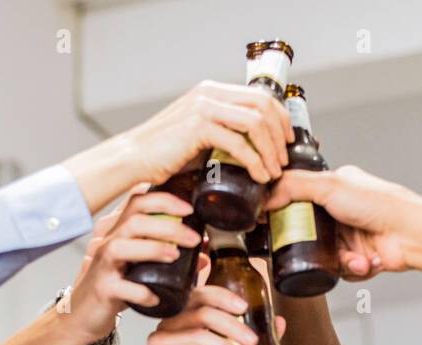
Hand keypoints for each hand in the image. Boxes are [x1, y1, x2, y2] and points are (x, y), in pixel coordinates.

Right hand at [62, 187, 204, 338]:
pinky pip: (122, 288)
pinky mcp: (102, 289)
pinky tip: (156, 298)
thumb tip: (202, 253)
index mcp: (120, 232)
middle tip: (194, 238)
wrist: (83, 315)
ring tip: (176, 257)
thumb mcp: (141, 268)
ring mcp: (103, 265)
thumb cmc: (115, 287)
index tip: (189, 208)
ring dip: (153, 248)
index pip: (138, 202)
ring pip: (122, 246)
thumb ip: (168, 257)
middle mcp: (109, 243)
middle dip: (168, 226)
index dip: (164, 200)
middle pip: (135, 220)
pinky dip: (142, 292)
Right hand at [120, 80, 290, 186]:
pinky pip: (238, 143)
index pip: (260, 96)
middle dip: (280, 135)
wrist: (134, 158)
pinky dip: (254, 162)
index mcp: (212, 91)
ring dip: (270, 150)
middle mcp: (210, 93)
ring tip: (273, 172)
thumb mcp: (200, 136)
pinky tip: (258, 176)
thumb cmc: (164, 153)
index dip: (280, 118)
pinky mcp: (199, 127)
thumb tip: (251, 149)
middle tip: (283, 160)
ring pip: (256, 122)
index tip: (287, 140)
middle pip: (263, 106)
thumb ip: (223, 132)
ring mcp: (204, 108)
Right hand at [143, 284, 283, 344]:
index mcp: (183, 321)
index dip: (223, 296)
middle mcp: (168, 327)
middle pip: (200, 309)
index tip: (246, 308)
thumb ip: (252, 341)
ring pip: (197, 330)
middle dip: (232, 323)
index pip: (201, 294)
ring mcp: (158, 341)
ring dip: (226, 344)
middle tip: (253, 341)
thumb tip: (279, 321)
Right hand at [265, 165, 421, 277]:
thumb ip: (293, 186)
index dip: (287, 212)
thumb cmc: (381, 204)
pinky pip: (341, 270)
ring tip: (353, 258)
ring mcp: (350, 236)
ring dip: (338, 261)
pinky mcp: (358, 257)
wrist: (412, 235)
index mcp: (336, 187)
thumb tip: (266, 196)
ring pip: (324, 256)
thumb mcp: (329, 186)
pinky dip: (353, 268)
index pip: (299, 198)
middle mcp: (343, 211)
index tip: (274, 223)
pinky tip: (366, 261)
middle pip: (308, 232)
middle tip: (311, 248)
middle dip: (312, 245)